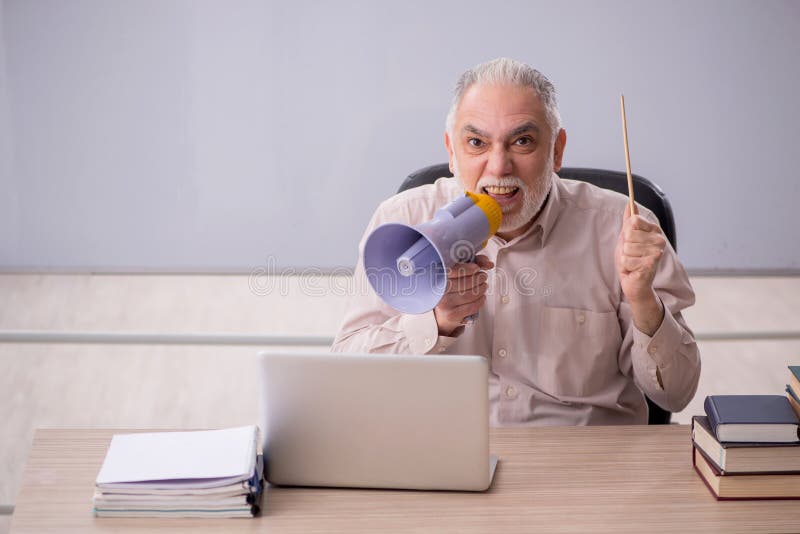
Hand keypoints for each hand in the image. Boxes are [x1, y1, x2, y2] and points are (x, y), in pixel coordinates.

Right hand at [433, 255, 493, 335]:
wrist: (443, 311)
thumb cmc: (453, 286)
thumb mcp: (461, 269)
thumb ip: (475, 261)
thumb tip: (489, 264)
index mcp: (438, 277)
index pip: (453, 271)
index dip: (467, 269)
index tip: (476, 268)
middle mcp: (439, 290)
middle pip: (465, 283)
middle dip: (479, 279)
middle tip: (483, 277)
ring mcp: (444, 303)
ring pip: (470, 295)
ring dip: (482, 289)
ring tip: (483, 286)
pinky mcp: (451, 314)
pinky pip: (472, 306)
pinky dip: (480, 301)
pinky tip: (482, 297)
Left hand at [615, 205, 665, 334]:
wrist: (636, 283)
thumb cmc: (632, 260)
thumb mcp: (627, 238)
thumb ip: (629, 221)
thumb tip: (630, 204)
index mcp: (654, 230)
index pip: (633, 221)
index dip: (626, 233)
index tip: (630, 241)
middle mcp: (659, 239)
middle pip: (629, 234)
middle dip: (624, 247)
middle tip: (631, 255)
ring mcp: (657, 251)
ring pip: (627, 247)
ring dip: (625, 257)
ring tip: (633, 262)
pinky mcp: (651, 264)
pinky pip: (626, 259)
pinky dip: (626, 266)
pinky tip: (634, 269)